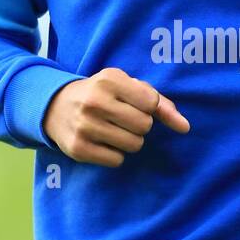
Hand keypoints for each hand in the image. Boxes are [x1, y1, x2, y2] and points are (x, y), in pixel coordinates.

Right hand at [43, 67, 189, 165]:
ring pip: (134, 145)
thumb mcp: (127, 88)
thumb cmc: (101, 94)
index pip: (151, 102)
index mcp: (109, 79)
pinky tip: (101, 142)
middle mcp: (95, 101)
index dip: (149, 107)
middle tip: (122, 119)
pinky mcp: (78, 149)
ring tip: (112, 130)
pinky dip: (115, 154)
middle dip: (140, 125)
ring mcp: (85, 126)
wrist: (55, 106)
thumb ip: (160, 104)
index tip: (134, 104)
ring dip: (129, 141)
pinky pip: (117, 160)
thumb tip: (185, 127)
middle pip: (144, 126)